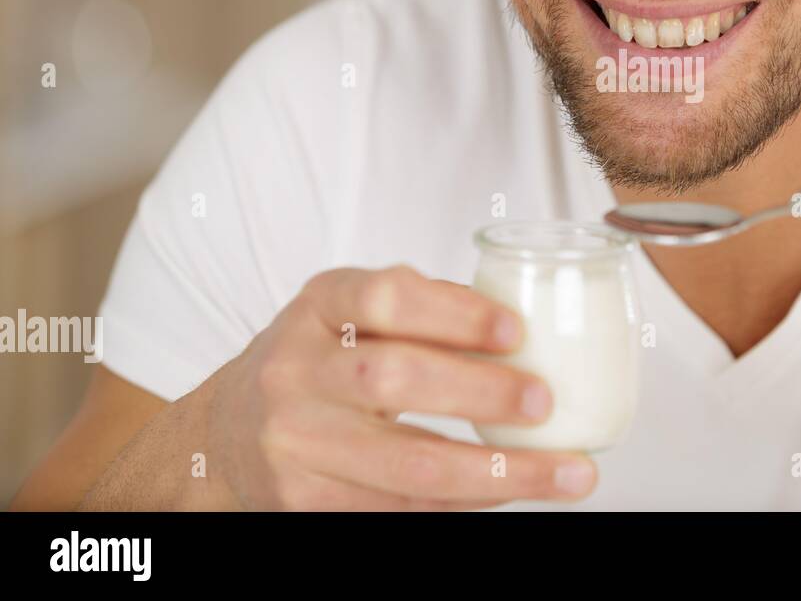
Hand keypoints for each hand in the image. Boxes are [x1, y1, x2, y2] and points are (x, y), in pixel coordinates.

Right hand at [203, 265, 597, 508]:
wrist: (227, 432)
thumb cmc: (317, 359)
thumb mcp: (350, 311)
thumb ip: (422, 305)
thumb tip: (518, 322)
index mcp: (318, 306)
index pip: (384, 298)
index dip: (454, 314)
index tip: (516, 330)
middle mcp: (297, 370)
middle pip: (393, 379)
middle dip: (482, 393)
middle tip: (546, 401)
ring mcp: (297, 440)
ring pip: (408, 465)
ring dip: (500, 472)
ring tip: (567, 470)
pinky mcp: (306, 500)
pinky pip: (401, 507)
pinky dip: (468, 501)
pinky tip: (514, 489)